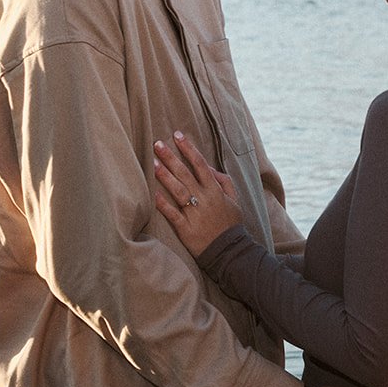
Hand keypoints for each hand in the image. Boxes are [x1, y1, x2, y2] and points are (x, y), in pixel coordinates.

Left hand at [152, 131, 241, 255]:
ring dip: (165, 176)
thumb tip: (209, 167)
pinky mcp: (186, 229)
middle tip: (158, 143)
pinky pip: (173, 214)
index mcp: (215, 190)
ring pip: (178, 191)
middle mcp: (204, 199)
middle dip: (171, 157)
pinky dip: (163, 205)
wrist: (230, 252)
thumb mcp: (234, 200)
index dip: (188, 148)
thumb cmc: (231, 224)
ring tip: (153, 163)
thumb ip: (224, 181)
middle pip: (185, 174)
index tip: (178, 135)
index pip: (200, 164)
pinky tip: (153, 194)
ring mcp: (195, 214)